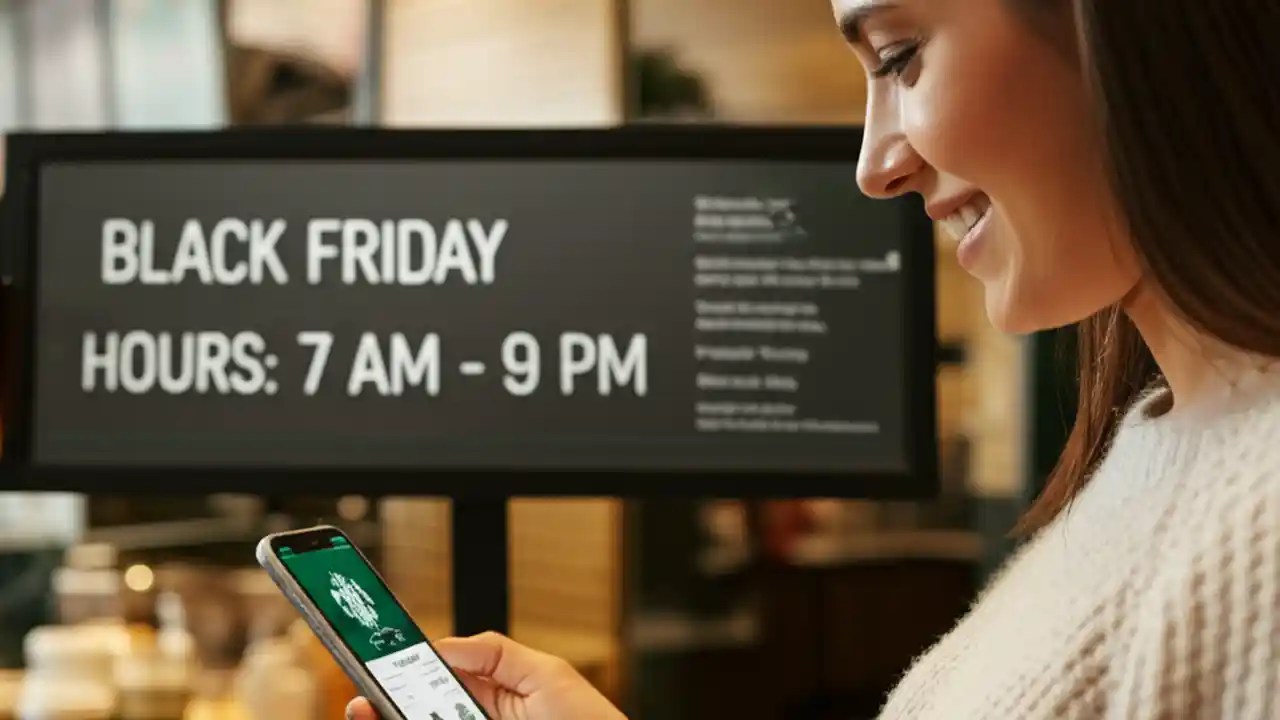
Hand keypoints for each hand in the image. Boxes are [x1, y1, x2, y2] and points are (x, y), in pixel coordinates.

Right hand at [346, 632, 625, 719]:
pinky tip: (393, 718)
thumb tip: (444, 646)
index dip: (401, 672)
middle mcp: (478, 719)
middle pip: (418, 709)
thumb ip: (495, 654)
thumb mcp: (548, 675)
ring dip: (393, 717)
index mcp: (492, 693)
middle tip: (365, 703)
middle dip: (388, 704)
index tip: (373, 666)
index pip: (434, 680)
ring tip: (371, 712)